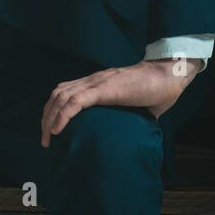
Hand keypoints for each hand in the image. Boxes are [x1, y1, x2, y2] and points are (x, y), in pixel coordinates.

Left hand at [39, 57, 204, 146]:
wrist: (170, 75)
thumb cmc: (156, 90)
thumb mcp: (136, 108)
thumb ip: (128, 118)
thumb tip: (132, 138)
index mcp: (96, 84)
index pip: (64, 92)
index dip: (54, 110)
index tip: (51, 130)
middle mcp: (91, 81)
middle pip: (57, 95)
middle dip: (46, 117)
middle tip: (45, 139)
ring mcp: (96, 83)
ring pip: (61, 97)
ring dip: (50, 118)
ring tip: (48, 137)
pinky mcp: (104, 88)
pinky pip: (76, 101)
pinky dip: (63, 115)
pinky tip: (58, 129)